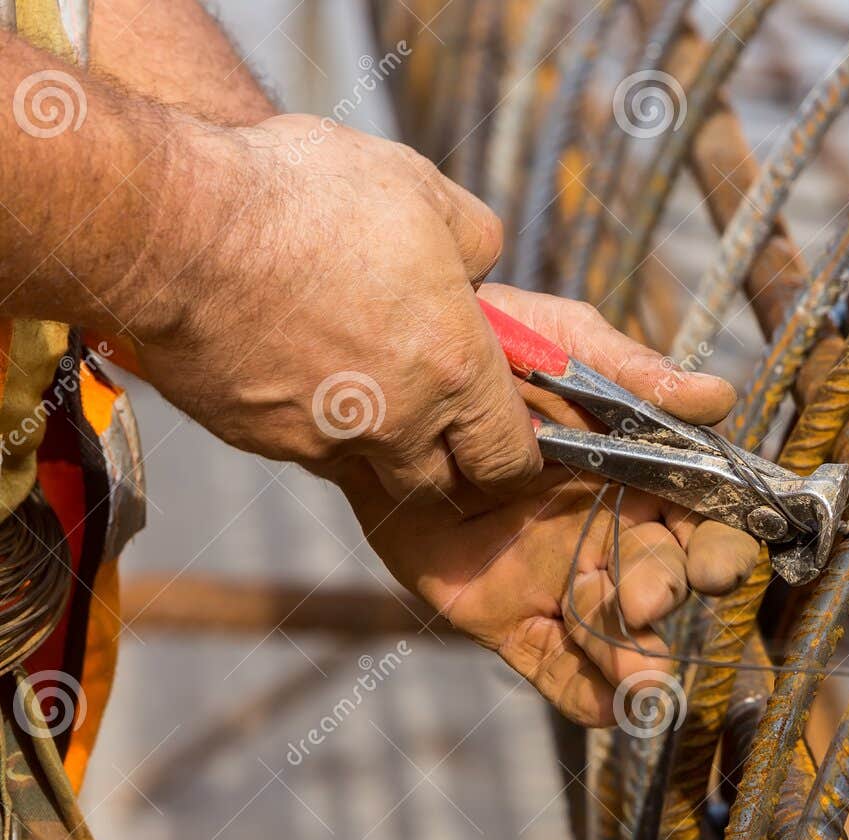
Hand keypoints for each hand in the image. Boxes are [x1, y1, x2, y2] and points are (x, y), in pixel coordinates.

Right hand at [134, 115, 537, 503]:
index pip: (510, 458)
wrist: (175, 227)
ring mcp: (323, 438)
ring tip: (358, 381)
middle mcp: (397, 422)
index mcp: (455, 370)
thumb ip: (474, 238)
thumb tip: (481, 264)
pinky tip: (291, 366)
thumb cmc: (308, 199)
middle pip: (440, 483)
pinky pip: (300, 444)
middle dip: (446, 459)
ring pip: (367, 467)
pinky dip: (307, 420)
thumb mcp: (423, 190)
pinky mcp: (259, 437)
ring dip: (375, 441)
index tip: (505, 431)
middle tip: (436, 413)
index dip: (515, 452)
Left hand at [336, 285, 760, 725]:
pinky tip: (607, 711)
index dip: (723, 545)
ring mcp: (561, 581)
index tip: (717, 563)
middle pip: (663, 578)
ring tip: (645, 683)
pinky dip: (582, 692)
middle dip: (662, 591)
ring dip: (635, 661)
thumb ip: (635, 375)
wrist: (385, 387)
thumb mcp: (566, 346)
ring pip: (614, 634)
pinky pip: (550, 664)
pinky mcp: (502, 616)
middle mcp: (614, 535)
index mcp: (645, 477)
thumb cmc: (493, 352)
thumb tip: (718, 396)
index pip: (707, 519)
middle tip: (645, 597)